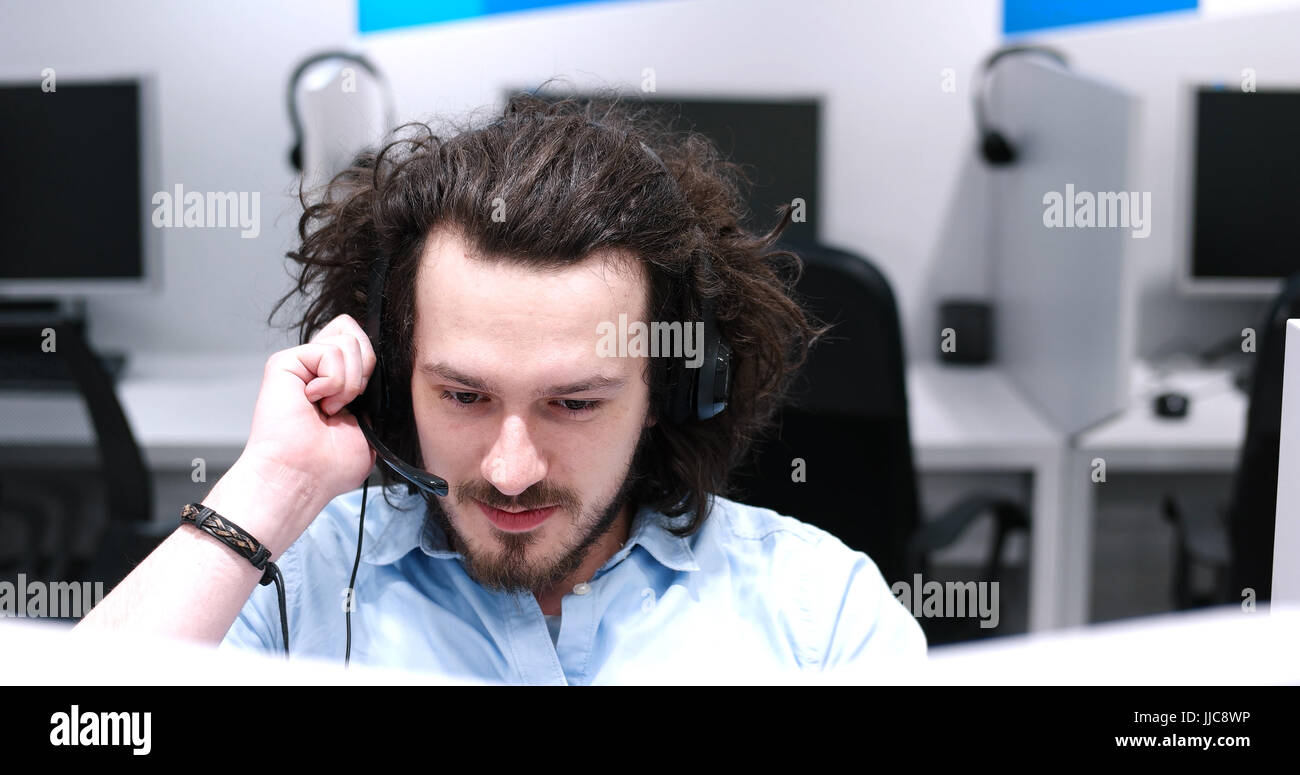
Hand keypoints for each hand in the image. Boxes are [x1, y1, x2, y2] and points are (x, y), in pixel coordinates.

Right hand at [239, 314, 378, 508]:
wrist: (303, 476)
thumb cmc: (329, 465)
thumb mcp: (369, 426)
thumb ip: (372, 393)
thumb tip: (378, 369)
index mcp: (336, 382)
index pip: (361, 343)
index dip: (371, 364)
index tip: (362, 399)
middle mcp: (317, 369)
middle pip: (354, 332)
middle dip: (364, 369)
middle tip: (347, 402)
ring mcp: (301, 364)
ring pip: (347, 341)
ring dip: (348, 382)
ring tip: (329, 408)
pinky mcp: (284, 362)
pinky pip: (329, 351)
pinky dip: (333, 381)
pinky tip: (315, 401)